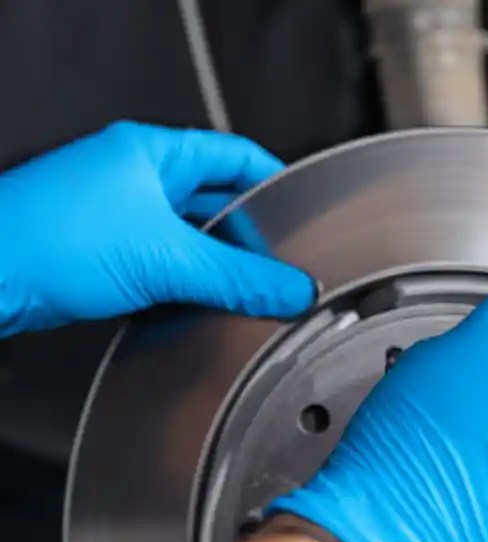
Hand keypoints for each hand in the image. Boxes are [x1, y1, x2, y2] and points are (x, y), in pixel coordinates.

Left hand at [0, 121, 313, 335]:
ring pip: (189, 236)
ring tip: (239, 290)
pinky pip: (162, 262)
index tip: (304, 213)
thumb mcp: (167, 260)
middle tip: (275, 265)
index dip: (275, 182)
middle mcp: (134, 176)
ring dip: (214, 264)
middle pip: (216, 201)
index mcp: (153, 153)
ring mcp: (115, 213)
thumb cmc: (46, 241)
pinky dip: (184, 282)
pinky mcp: (101, 250)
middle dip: (247, 236)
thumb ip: (239, 279)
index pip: (237, 156)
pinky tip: (195, 304)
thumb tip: (292, 290)